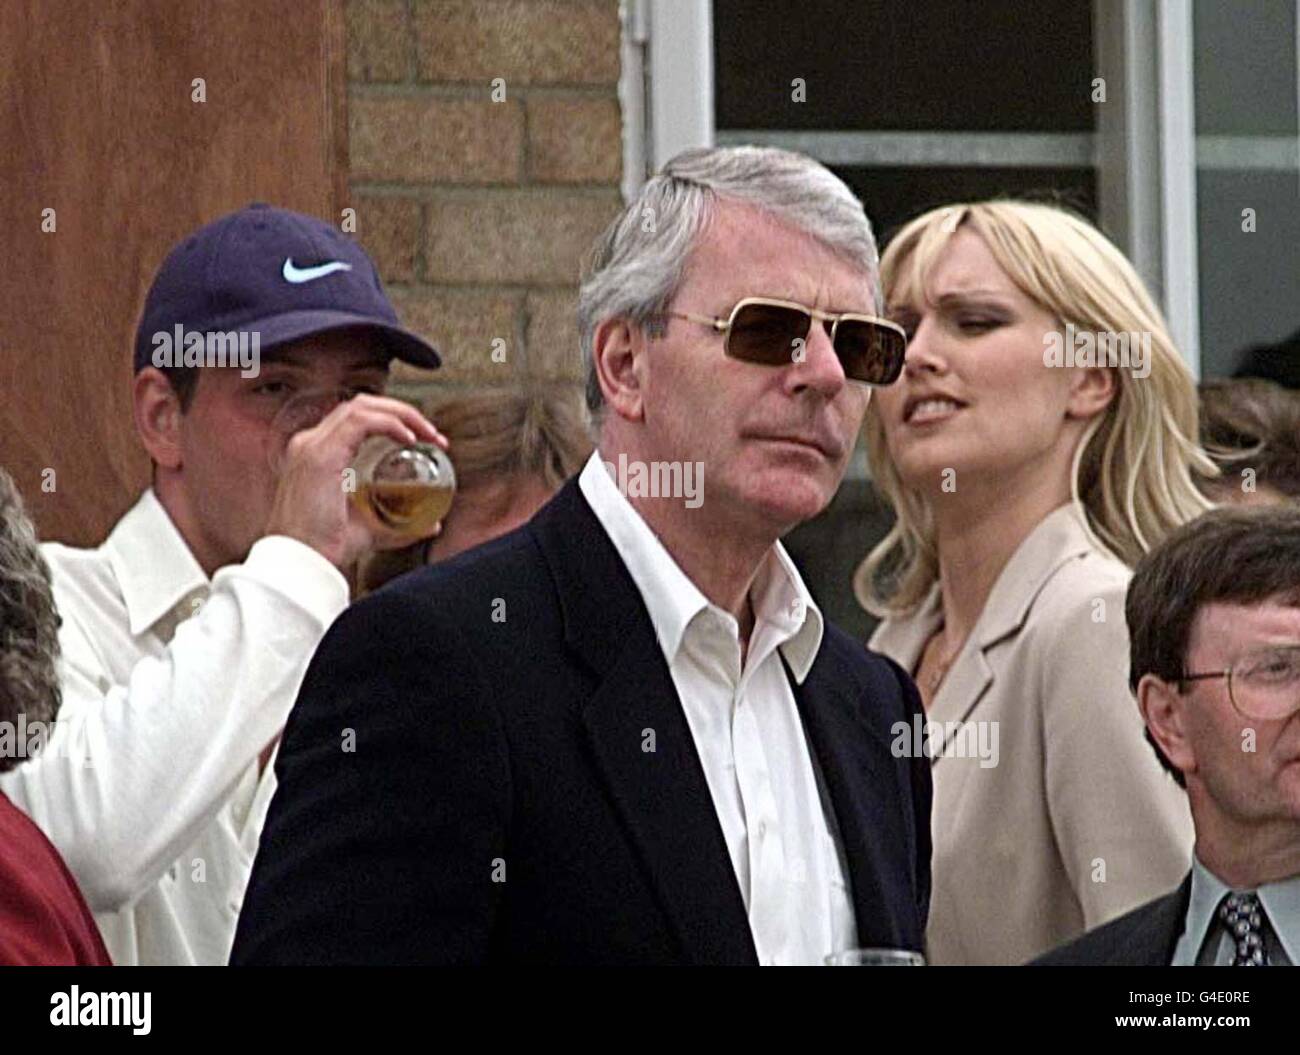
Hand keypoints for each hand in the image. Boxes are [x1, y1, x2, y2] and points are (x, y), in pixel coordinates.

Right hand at [264, 394, 447, 568]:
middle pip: (362, 405)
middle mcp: (310, 444)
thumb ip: (400, 526)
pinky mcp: (320, 455)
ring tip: (427, 434)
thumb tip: (432, 524)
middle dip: (403, 412)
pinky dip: (389, 423)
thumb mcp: (370, 530)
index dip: (394, 421)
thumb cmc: (325, 549)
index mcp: (318, 455)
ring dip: (402, 414)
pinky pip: (360, 421)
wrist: (300, 564)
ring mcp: (312, 446)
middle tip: (433, 435)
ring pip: (362, 406)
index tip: (424, 440)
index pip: (358, 420)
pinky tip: (409, 438)